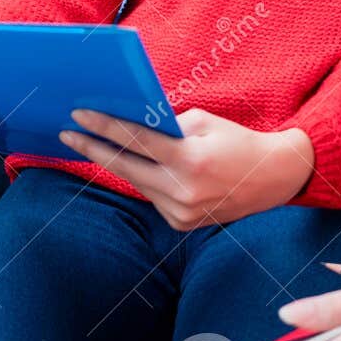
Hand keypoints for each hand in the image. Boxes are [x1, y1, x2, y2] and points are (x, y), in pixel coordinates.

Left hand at [57, 108, 315, 229]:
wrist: (272, 179)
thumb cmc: (237, 141)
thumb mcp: (203, 121)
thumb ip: (165, 125)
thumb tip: (127, 123)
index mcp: (190, 161)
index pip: (136, 141)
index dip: (104, 127)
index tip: (78, 115)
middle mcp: (183, 192)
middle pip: (126, 167)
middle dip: (94, 150)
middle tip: (67, 135)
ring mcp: (181, 213)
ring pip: (137, 183)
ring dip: (118, 164)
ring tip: (93, 145)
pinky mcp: (181, 224)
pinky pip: (152, 197)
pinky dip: (144, 180)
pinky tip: (138, 166)